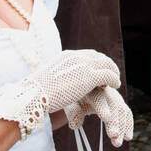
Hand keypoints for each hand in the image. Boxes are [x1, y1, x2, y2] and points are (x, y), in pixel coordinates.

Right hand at [0, 49, 120, 137]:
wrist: (34, 95)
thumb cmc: (36, 93)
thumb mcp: (48, 79)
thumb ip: (57, 77)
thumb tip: (55, 85)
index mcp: (66, 56)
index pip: (87, 54)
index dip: (96, 62)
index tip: (100, 70)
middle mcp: (76, 57)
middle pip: (98, 57)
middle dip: (107, 65)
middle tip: (112, 74)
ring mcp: (83, 65)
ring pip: (106, 64)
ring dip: (113, 71)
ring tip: (116, 81)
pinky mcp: (89, 77)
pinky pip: (108, 75)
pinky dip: (114, 79)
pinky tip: (116, 86)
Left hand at [66, 85, 132, 146]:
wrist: (86, 89)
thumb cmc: (77, 98)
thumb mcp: (71, 103)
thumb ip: (73, 113)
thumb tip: (75, 125)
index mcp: (91, 90)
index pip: (98, 97)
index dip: (102, 107)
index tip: (106, 118)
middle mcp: (106, 91)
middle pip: (113, 105)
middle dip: (115, 121)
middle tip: (113, 137)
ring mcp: (115, 96)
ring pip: (122, 110)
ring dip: (122, 127)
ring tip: (117, 143)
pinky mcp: (120, 103)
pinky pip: (127, 113)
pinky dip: (128, 125)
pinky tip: (127, 137)